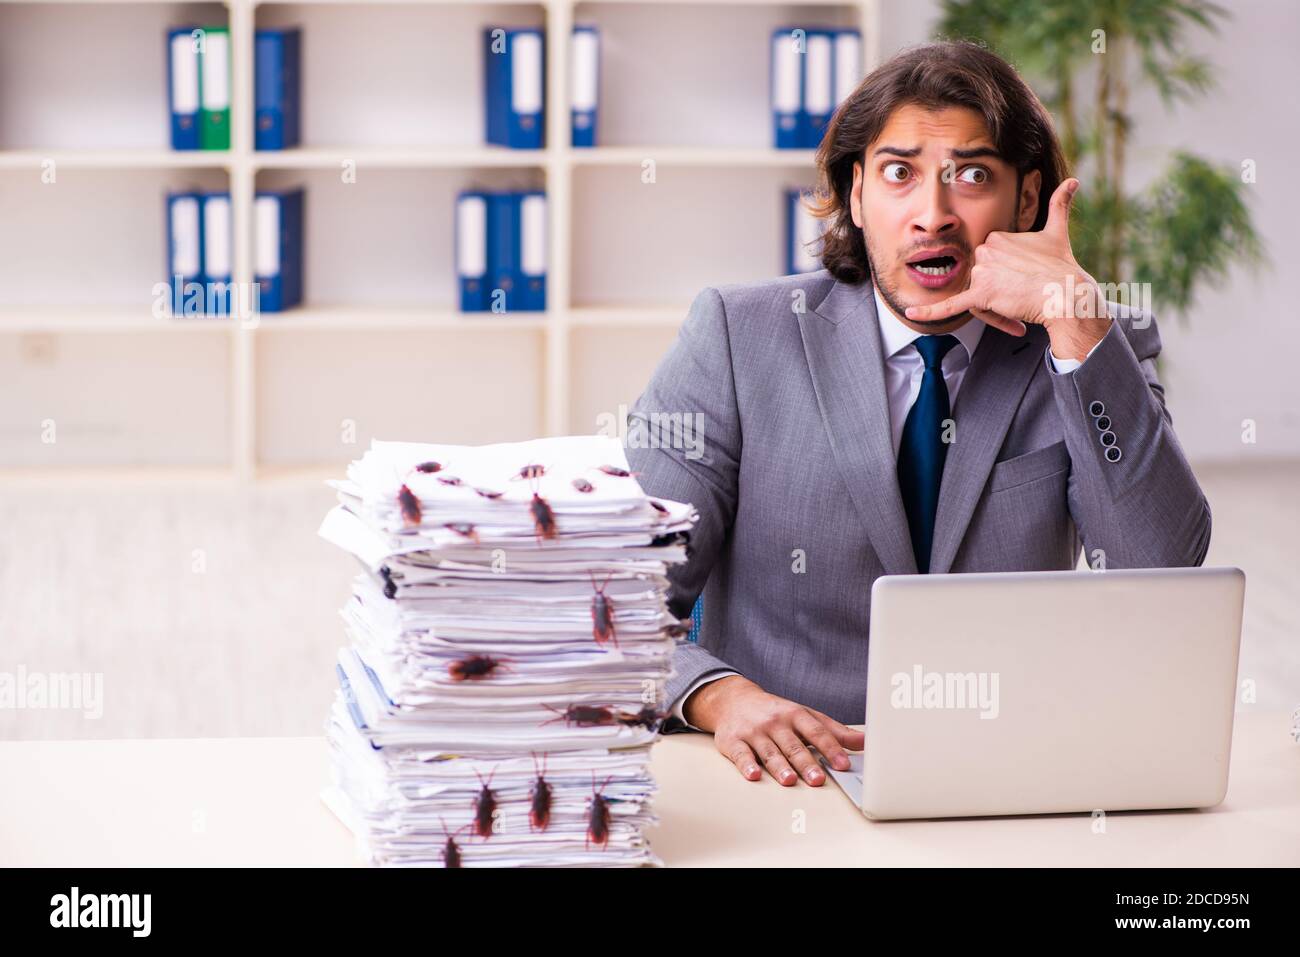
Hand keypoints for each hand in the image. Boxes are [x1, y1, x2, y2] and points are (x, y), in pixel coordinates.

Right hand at [684, 675, 863, 785]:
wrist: (733, 700)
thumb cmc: (775, 712)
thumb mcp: (805, 715)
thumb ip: (834, 731)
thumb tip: (864, 742)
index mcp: (795, 715)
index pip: (816, 732)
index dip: (831, 748)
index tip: (843, 763)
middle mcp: (775, 723)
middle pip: (793, 744)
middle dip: (806, 762)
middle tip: (818, 779)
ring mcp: (754, 732)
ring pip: (769, 751)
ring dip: (779, 766)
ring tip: (789, 780)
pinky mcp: (734, 742)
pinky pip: (741, 754)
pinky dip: (746, 765)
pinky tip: (754, 775)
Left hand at [904, 178, 1111, 360]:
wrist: (1066, 292)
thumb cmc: (1061, 265)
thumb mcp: (1057, 231)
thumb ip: (1060, 204)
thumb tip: (1075, 180)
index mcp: (995, 236)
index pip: (987, 262)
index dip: (1003, 275)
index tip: (1023, 280)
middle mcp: (984, 250)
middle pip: (979, 278)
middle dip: (997, 292)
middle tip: (1023, 296)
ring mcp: (981, 272)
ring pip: (976, 295)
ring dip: (994, 308)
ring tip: (1018, 309)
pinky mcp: (980, 294)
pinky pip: (950, 305)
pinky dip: (929, 310)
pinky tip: (910, 311)